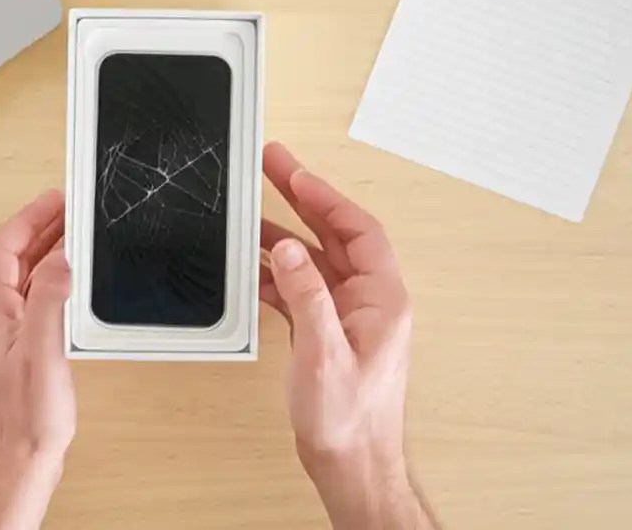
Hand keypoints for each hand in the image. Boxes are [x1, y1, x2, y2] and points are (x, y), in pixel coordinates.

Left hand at [0, 190, 74, 529]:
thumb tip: (59, 260)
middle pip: (9, 259)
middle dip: (38, 229)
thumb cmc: (21, 423)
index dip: (27, 218)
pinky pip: (28, 300)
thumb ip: (48, 301)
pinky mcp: (13, 353)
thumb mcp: (41, 354)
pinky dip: (49, 281)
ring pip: (19, 279)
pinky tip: (68, 283)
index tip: (54, 199)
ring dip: (45, 253)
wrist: (13, 467)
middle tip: (69, 210)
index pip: (1, 249)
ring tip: (73, 236)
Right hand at [260, 143, 433, 529]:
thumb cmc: (349, 419)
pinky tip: (252, 270)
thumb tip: (291, 250)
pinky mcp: (326, 334)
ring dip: (283, 236)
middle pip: (334, 236)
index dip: (325, 197)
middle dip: (302, 200)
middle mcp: (367, 302)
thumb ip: (308, 297)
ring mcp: (347, 317)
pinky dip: (276, 276)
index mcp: (381, 299)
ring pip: (314, 261)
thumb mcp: (324, 352)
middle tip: (272, 167)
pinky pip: (301, 291)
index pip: (357, 230)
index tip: (294, 173)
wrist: (350, 464)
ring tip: (250, 212)